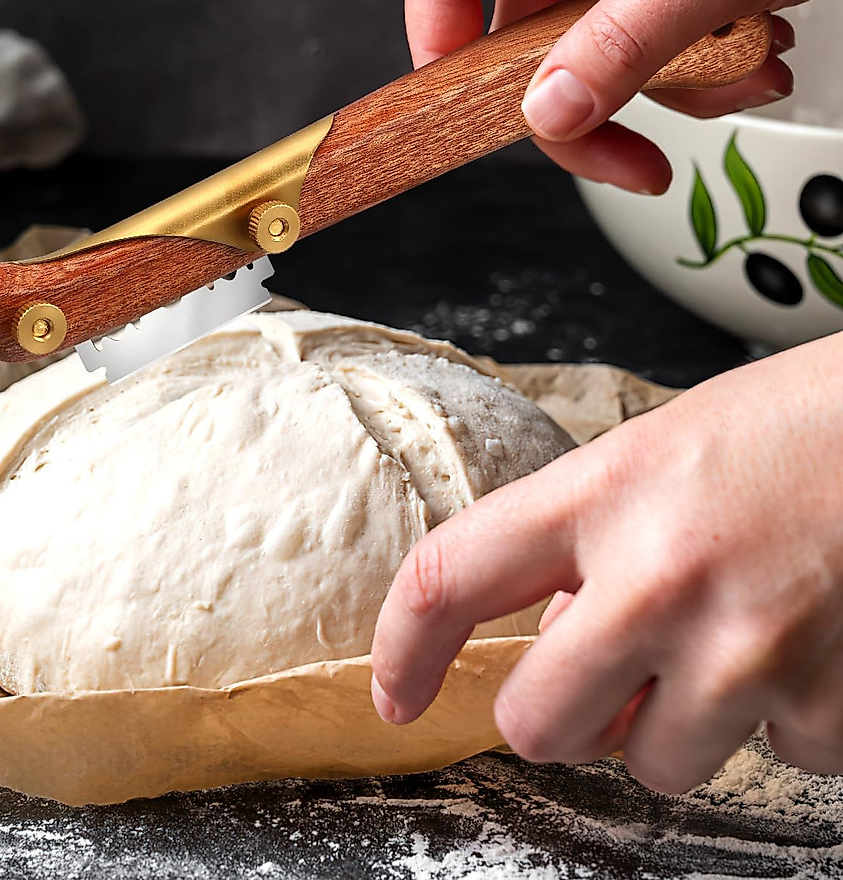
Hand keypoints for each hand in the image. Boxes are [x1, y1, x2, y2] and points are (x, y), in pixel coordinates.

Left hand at [369, 331, 842, 792]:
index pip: (450, 578)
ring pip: (655, 765)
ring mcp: (749, 651)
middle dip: (557, 716)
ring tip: (728, 634)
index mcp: (600, 493)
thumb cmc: (783, 429)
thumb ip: (586, 546)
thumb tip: (559, 648)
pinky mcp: (831, 705)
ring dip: (676, 721)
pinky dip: (778, 719)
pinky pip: (772, 759)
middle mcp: (662, 578)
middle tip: (600, 675)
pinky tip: (803, 642)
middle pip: (538, 726)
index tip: (395, 693)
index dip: (402, 648)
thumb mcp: (652, 456)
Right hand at [405, 0, 842, 193]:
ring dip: (663, 85)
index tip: (475, 114)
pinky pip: (642, 32)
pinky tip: (749, 48)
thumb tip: (545, 112)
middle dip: (587, 102)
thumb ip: (627, 42)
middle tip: (637, 153)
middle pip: (525, 34)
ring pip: (593, 45)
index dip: (438, 44)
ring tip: (740, 71)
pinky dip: (694, 62)